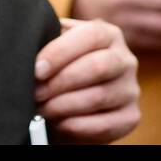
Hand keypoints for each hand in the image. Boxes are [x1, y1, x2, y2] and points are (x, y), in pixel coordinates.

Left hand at [34, 18, 139, 142]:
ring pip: (98, 97)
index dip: (61, 52)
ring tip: (41, 108)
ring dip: (64, 106)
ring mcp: (131, 90)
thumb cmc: (60, 67)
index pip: (90, 35)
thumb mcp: (56, 46)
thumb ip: (49, 38)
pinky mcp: (130, 117)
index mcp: (108, 35)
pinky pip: (104, 125)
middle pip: (97, 66)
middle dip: (61, 81)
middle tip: (35, 92)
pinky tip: (58, 123)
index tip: (37, 69)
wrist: (73, 100)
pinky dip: (76, 126)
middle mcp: (125, 60)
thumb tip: (29, 43)